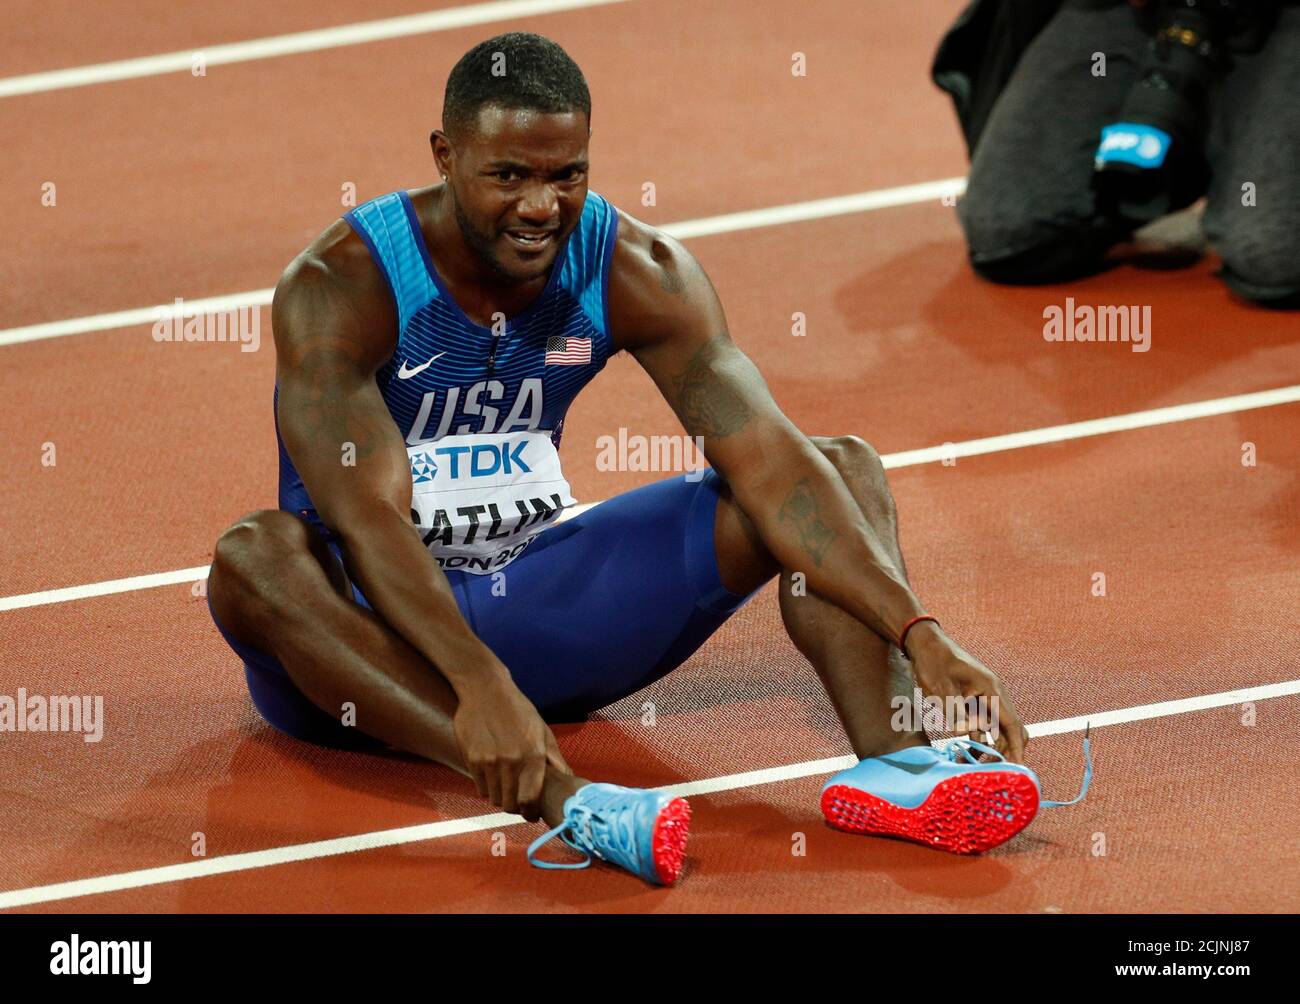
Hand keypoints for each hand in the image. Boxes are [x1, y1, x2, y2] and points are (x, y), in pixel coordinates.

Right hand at [452, 677, 569, 820]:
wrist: (485, 689)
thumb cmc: (518, 709)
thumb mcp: (542, 730)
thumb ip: (555, 759)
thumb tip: (569, 779)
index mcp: (533, 755)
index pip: (530, 799)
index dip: (531, 812)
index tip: (532, 814)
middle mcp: (512, 761)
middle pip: (511, 804)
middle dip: (516, 807)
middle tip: (519, 802)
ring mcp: (490, 761)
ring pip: (494, 798)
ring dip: (501, 797)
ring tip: (505, 787)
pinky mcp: (473, 759)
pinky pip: (480, 788)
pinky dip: (487, 787)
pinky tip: (493, 776)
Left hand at [906, 625, 1027, 762]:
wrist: (926, 645)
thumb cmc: (934, 662)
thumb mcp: (943, 690)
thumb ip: (958, 714)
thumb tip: (968, 737)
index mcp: (993, 692)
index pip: (1013, 727)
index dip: (1016, 749)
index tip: (1017, 770)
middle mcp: (995, 698)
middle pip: (1010, 733)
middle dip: (1003, 754)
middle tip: (987, 772)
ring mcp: (986, 702)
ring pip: (996, 733)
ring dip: (987, 751)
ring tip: (968, 765)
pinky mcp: (974, 705)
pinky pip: (982, 729)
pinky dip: (977, 742)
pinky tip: (964, 754)